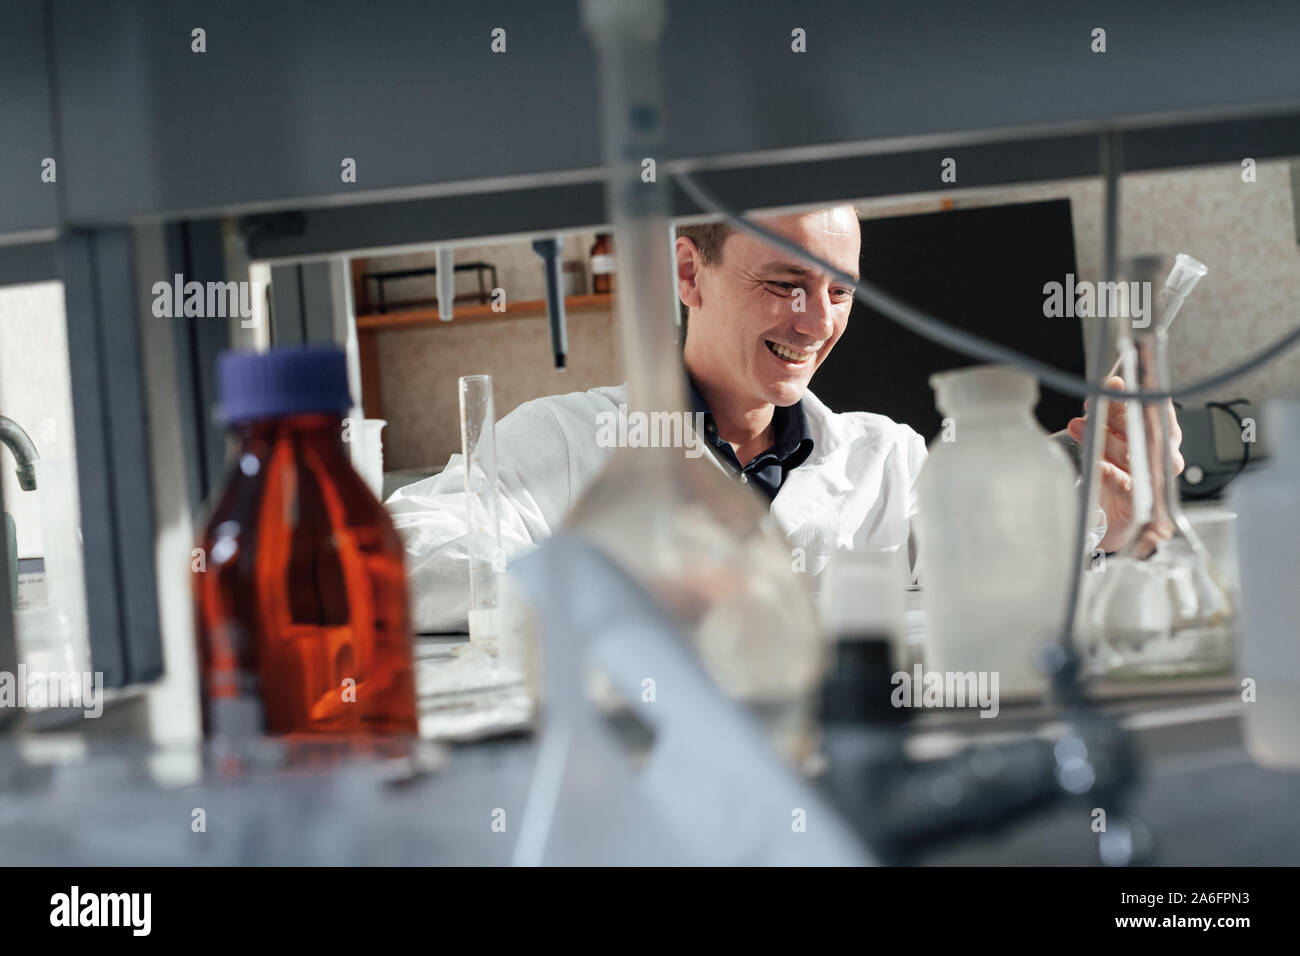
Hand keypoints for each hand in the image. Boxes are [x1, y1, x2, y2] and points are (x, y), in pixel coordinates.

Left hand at [1065, 375, 1184, 552]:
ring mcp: (1154, 480)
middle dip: (1117, 411)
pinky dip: (1110, 473)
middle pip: (1144, 429)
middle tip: (1095, 398)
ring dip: (1103, 438)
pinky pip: (1126, 485)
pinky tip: (1097, 464)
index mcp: (1162, 437)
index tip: (1118, 381)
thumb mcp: (1106, 442)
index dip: (1136, 395)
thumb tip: (1096, 400)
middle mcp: (1164, 457)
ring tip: (1078, 426)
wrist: (1108, 519)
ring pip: (1130, 453)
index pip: (1156, 411)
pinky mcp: (1141, 503)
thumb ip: (1104, 422)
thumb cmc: (1111, 475)